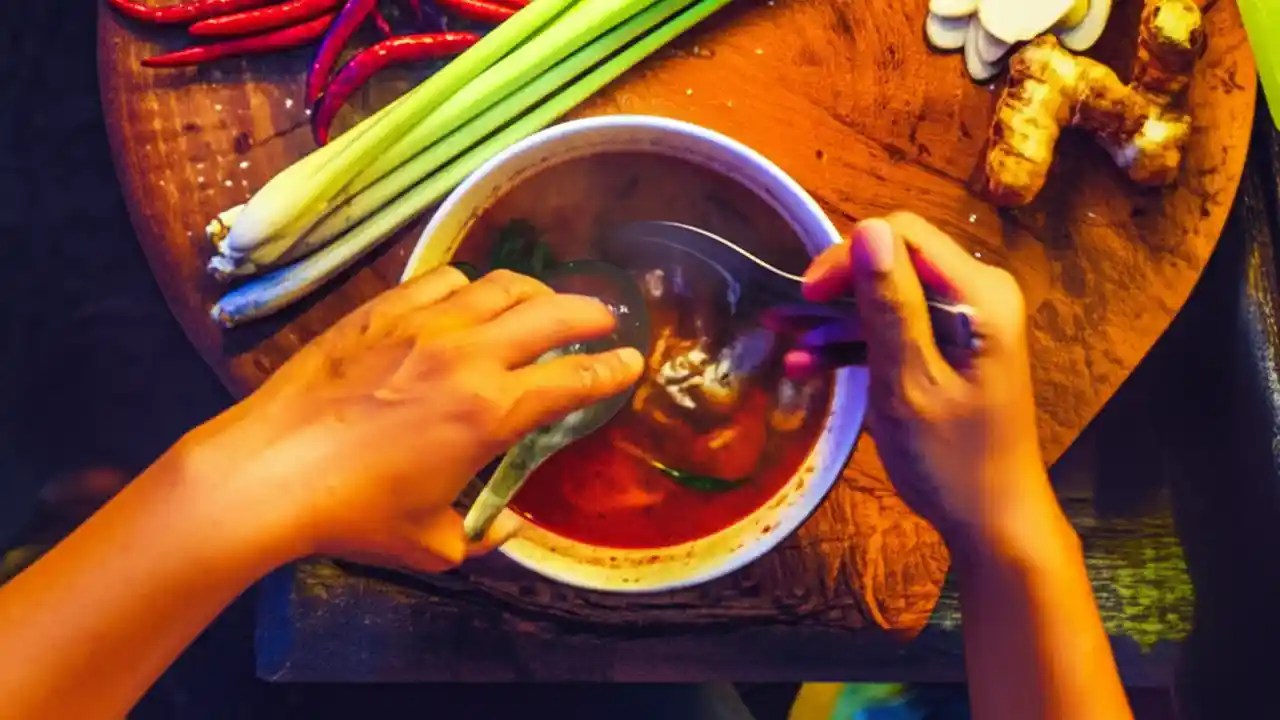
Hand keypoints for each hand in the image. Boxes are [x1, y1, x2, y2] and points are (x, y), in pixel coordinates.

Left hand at [189, 267, 643, 572]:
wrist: (270, 470)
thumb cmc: (355, 514)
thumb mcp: (434, 544)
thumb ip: (483, 534)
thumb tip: (506, 522)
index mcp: (490, 412)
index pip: (572, 380)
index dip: (611, 370)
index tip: (632, 362)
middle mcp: (467, 355)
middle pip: (551, 313)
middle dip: (590, 312)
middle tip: (606, 317)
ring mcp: (422, 324)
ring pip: (499, 285)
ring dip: (534, 291)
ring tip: (543, 301)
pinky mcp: (381, 310)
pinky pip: (442, 279)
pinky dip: (471, 286)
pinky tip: (468, 298)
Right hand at [795, 213, 1064, 558]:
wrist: (992, 522)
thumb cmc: (953, 460)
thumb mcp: (910, 383)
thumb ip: (890, 306)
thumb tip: (867, 229)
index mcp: (980, 296)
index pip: (904, 237)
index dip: (848, 256)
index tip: (806, 295)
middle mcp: (977, 296)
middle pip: (894, 262)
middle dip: (836, 286)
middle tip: (786, 318)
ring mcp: (963, 323)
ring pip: (886, 297)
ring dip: (835, 318)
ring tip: (782, 338)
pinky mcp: (948, 349)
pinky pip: (894, 329)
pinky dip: (854, 343)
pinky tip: (807, 364)